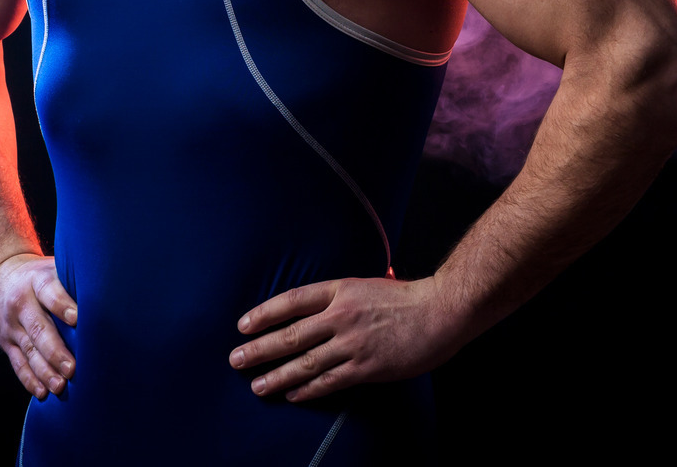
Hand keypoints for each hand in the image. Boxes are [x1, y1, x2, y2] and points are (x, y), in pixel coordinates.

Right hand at [0, 252, 77, 399]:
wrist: (0, 275)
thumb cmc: (41, 276)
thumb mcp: (55, 268)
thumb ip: (75, 281)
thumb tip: (113, 293)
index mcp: (37, 281)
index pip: (50, 292)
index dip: (62, 305)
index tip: (77, 319)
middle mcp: (22, 303)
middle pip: (38, 329)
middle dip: (55, 351)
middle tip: (72, 368)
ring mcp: (12, 325)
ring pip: (28, 350)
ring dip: (44, 371)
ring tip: (60, 386)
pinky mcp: (6, 342)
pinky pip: (17, 363)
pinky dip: (29, 379)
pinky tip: (42, 392)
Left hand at [229, 275, 465, 401]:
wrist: (440, 311)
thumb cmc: (405, 296)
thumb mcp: (366, 283)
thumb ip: (339, 294)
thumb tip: (313, 305)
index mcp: (340, 289)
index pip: (292, 301)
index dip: (264, 313)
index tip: (243, 325)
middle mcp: (341, 315)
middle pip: (291, 334)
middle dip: (260, 349)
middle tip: (236, 360)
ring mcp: (352, 343)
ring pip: (305, 362)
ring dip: (277, 375)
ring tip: (257, 385)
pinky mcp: (366, 366)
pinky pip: (329, 381)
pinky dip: (307, 389)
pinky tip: (291, 394)